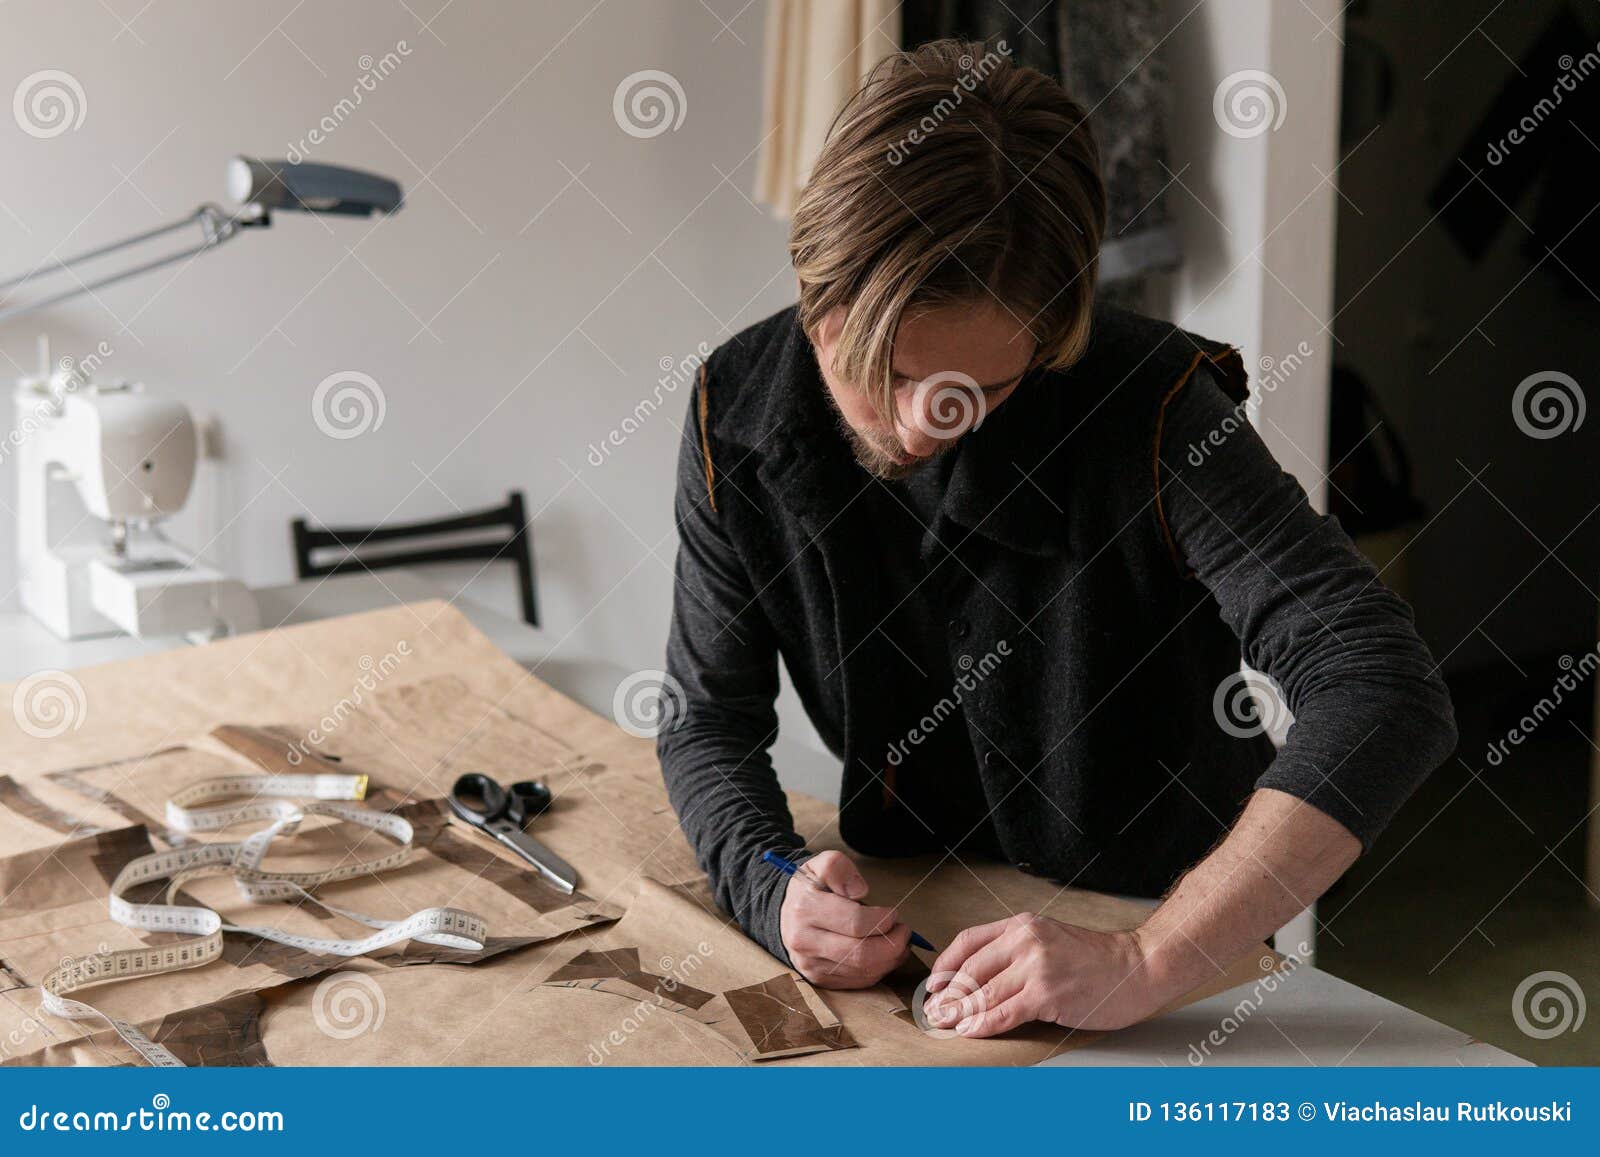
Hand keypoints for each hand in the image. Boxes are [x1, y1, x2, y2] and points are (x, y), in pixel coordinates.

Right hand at [779, 850, 911, 988]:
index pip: (855, 922)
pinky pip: (858, 982)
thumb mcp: (819, 865)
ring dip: (891, 959)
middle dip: (893, 944)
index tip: (893, 913)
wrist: (785, 915)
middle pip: (861, 953)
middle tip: (904, 931)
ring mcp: (811, 964)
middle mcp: (805, 941)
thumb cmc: (811, 889)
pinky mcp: (820, 979)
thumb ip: (837, 867)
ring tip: (899, 942)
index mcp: (805, 909)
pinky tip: (885, 955)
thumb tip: (859, 891)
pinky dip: (879, 970)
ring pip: (863, 971)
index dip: (883, 920)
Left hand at [923, 912, 1160, 1036]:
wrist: (1137, 967)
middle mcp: (1026, 941)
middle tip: (932, 1011)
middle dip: (947, 995)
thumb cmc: (1096, 959)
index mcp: (1022, 925)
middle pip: (970, 970)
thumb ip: (1016, 951)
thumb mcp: (1049, 939)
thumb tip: (979, 976)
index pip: (968, 941)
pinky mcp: (1047, 994)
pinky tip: (970, 1031)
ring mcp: (1036, 967)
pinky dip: (983, 1024)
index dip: (945, 965)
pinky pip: (1004, 1012)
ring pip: (983, 994)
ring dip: (958, 1013)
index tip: (934, 984)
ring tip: (943, 1024)